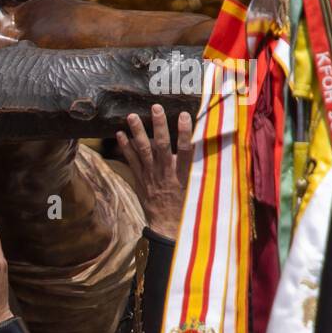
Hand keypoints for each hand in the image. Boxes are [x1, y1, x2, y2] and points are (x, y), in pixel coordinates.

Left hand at [115, 104, 191, 238]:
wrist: (167, 225)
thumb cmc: (186, 204)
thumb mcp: (197, 185)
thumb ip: (199, 166)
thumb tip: (211, 145)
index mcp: (184, 174)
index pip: (187, 150)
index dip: (186, 133)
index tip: (185, 115)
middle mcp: (166, 173)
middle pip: (162, 146)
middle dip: (159, 126)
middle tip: (155, 107)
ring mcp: (151, 176)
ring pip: (143, 151)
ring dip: (137, 132)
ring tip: (131, 116)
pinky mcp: (140, 180)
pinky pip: (131, 161)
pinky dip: (125, 148)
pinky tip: (120, 134)